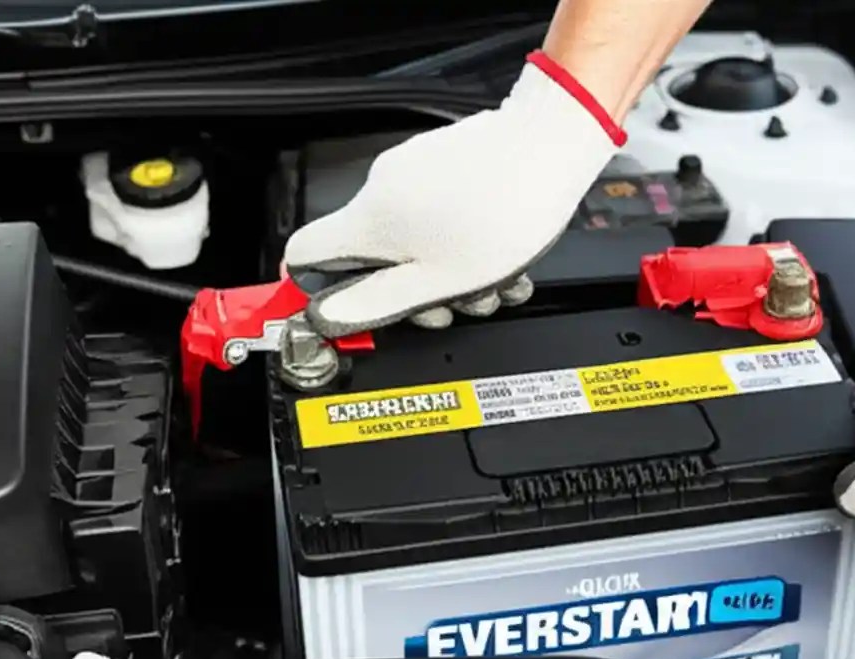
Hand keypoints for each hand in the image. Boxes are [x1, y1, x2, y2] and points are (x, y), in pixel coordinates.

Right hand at [284, 53, 623, 337]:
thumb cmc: (506, 209)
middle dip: (412, 288)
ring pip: (412, 237)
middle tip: (450, 301)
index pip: (303, 253)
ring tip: (490, 276)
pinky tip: (497, 248)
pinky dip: (460, 238)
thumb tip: (332, 316)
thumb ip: (382, 301)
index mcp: (370, 218)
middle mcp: (382, 186)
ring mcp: (413, 169)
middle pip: (370, 253)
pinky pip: (436, 212)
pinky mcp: (442, 162)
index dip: (315, 288)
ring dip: (447, 268)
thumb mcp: (441, 280)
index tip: (341, 307)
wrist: (552, 146)